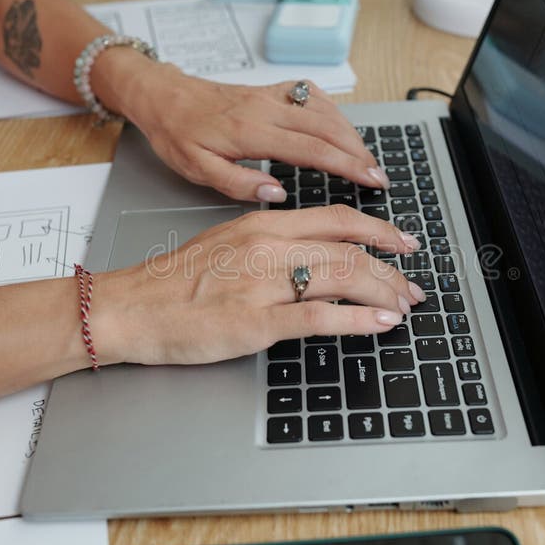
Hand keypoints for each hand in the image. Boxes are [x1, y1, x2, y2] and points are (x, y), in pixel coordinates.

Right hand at [92, 205, 425, 365]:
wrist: (132, 307)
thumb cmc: (176, 281)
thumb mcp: (227, 243)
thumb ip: (272, 243)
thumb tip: (314, 252)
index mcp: (263, 225)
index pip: (337, 219)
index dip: (380, 230)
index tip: (404, 242)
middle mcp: (268, 247)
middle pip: (349, 249)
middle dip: (391, 269)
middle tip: (413, 286)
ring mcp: (262, 284)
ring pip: (342, 277)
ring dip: (384, 292)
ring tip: (404, 307)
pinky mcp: (254, 322)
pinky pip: (319, 317)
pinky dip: (358, 320)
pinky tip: (380, 325)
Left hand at [119, 62, 388, 202]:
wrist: (162, 96)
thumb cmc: (177, 135)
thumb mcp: (197, 170)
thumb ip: (238, 184)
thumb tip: (277, 194)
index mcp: (250, 132)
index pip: (311, 149)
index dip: (346, 165)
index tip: (370, 179)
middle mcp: (266, 109)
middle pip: (327, 128)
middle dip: (359, 152)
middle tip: (380, 176)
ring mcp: (271, 95)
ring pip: (325, 110)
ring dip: (351, 134)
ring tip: (367, 159)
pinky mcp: (270, 89)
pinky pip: (312, 96)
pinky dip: (334, 112)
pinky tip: (341, 128)